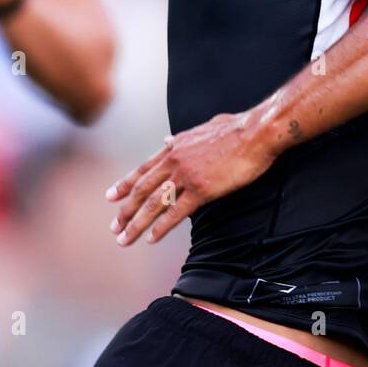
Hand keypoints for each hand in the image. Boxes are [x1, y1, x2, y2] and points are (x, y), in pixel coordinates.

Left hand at [106, 107, 278, 245]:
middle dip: (126, 211)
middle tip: (114, 227)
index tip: (111, 197)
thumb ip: (183, 137)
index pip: (143, 169)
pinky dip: (161, 227)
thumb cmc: (237, 128)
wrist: (256, 132)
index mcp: (174, 147)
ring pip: (153, 204)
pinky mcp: (202, 189)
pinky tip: (151, 239)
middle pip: (142, 190)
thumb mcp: (204, 127)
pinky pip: (175, 212)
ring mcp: (186, 176)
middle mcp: (174, 161)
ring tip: (125, 239)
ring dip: (136, 224)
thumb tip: (168, 140)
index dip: (125, 185)